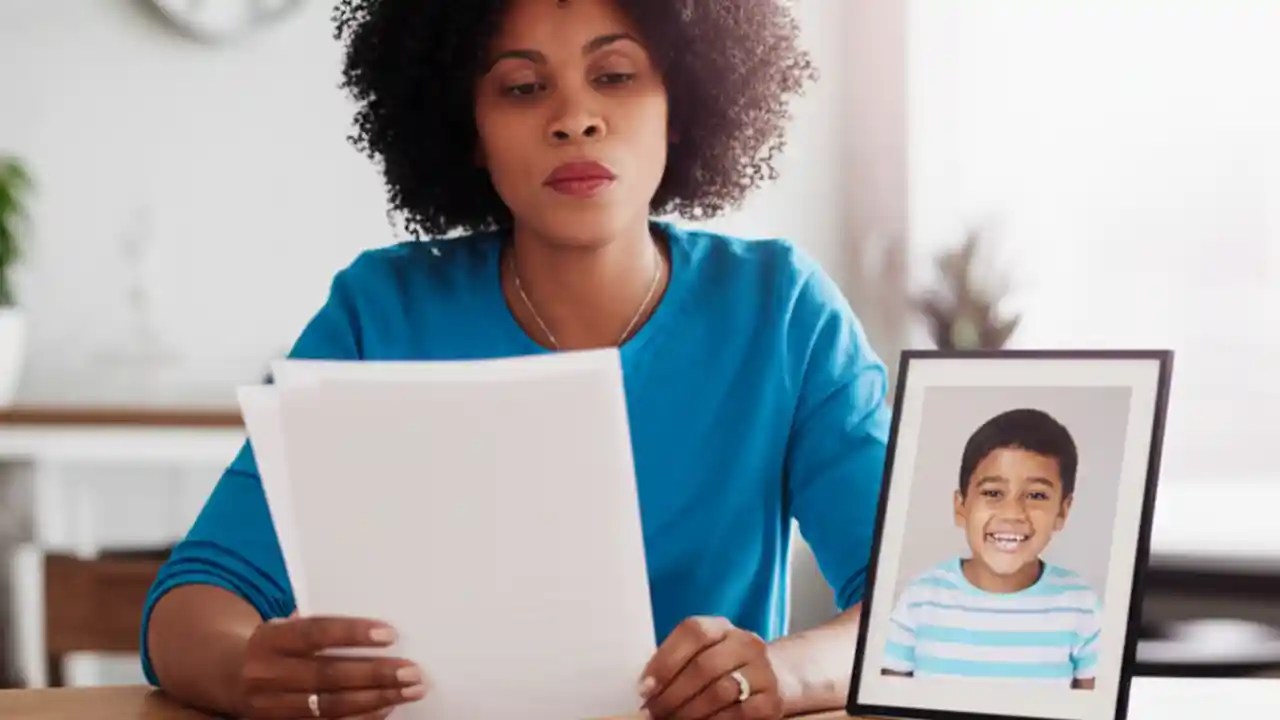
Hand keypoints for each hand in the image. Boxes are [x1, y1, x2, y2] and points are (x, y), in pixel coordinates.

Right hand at [237, 615, 425, 718]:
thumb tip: (372, 626)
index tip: (389, 634)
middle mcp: (267, 674)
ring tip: (409, 690)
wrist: (226, 675)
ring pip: (330, 706)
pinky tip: (386, 707)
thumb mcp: (284, 626)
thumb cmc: (274, 643)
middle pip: (327, 675)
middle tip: (411, 671)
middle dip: (374, 674)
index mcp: (269, 640)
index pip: (314, 634)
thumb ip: (317, 624)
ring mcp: (271, 706)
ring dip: (376, 699)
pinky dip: (361, 718)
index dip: (351, 633)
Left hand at [637, 616, 781, 719]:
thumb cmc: (721, 668)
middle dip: (672, 694)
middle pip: (704, 666)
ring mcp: (763, 671)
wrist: (771, 679)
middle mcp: (746, 643)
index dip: (665, 660)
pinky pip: (739, 714)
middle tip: (652, 712)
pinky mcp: (772, 700)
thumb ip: (676, 663)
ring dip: (689, 712)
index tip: (644, 688)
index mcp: (721, 627)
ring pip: (720, 691)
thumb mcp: (701, 654)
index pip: (693, 632)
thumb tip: (645, 688)